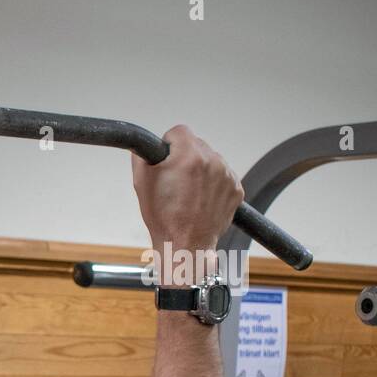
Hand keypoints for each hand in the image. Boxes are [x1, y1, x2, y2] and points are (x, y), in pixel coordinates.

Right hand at [132, 125, 243, 255]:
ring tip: (187, 193)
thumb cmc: (164, 219)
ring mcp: (227, 176)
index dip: (168, 144)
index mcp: (189, 158)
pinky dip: (212, 184)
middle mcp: (212, 162)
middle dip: (184, 158)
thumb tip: (147, 146)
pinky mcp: (235, 189)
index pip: (179, 131)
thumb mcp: (141, 183)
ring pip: (211, 160)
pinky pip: (222, 176)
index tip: (165, 158)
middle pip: (196, 144)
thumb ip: (142, 156)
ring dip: (200, 170)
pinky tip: (200, 199)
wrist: (186, 245)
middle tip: (174, 180)